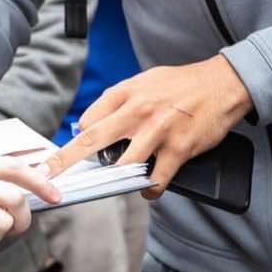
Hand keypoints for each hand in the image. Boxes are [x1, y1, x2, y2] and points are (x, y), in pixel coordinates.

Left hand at [44, 54, 251, 199]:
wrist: (223, 83)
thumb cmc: (180, 85)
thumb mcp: (143, 81)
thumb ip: (117, 100)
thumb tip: (89, 123)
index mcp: (126, 93)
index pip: (88, 121)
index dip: (73, 143)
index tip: (56, 159)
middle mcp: (137, 111)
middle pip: (92, 141)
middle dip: (65, 161)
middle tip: (48, 177)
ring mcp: (158, 131)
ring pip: (124, 166)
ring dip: (117, 180)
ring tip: (118, 184)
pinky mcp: (179, 148)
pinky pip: (157, 179)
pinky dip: (149, 190)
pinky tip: (148, 190)